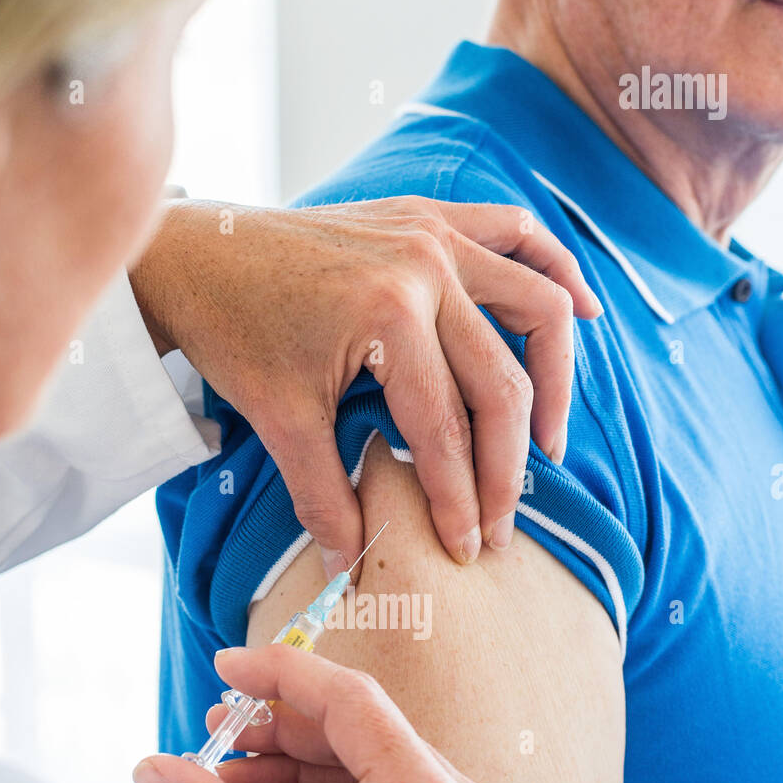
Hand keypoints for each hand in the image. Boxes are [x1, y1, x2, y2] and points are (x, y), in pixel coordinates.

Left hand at [129, 198, 600, 572]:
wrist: (197, 252)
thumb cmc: (234, 332)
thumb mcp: (278, 419)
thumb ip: (322, 496)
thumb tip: (351, 565)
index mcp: (387, 315)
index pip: (445, 428)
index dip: (460, 498)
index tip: (467, 548)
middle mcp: (425, 266)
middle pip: (501, 381)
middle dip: (507, 465)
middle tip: (501, 522)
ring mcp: (434, 233)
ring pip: (535, 305)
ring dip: (555, 378)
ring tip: (549, 444)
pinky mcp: (430, 217)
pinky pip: (517, 234)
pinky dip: (556, 270)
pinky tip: (585, 312)